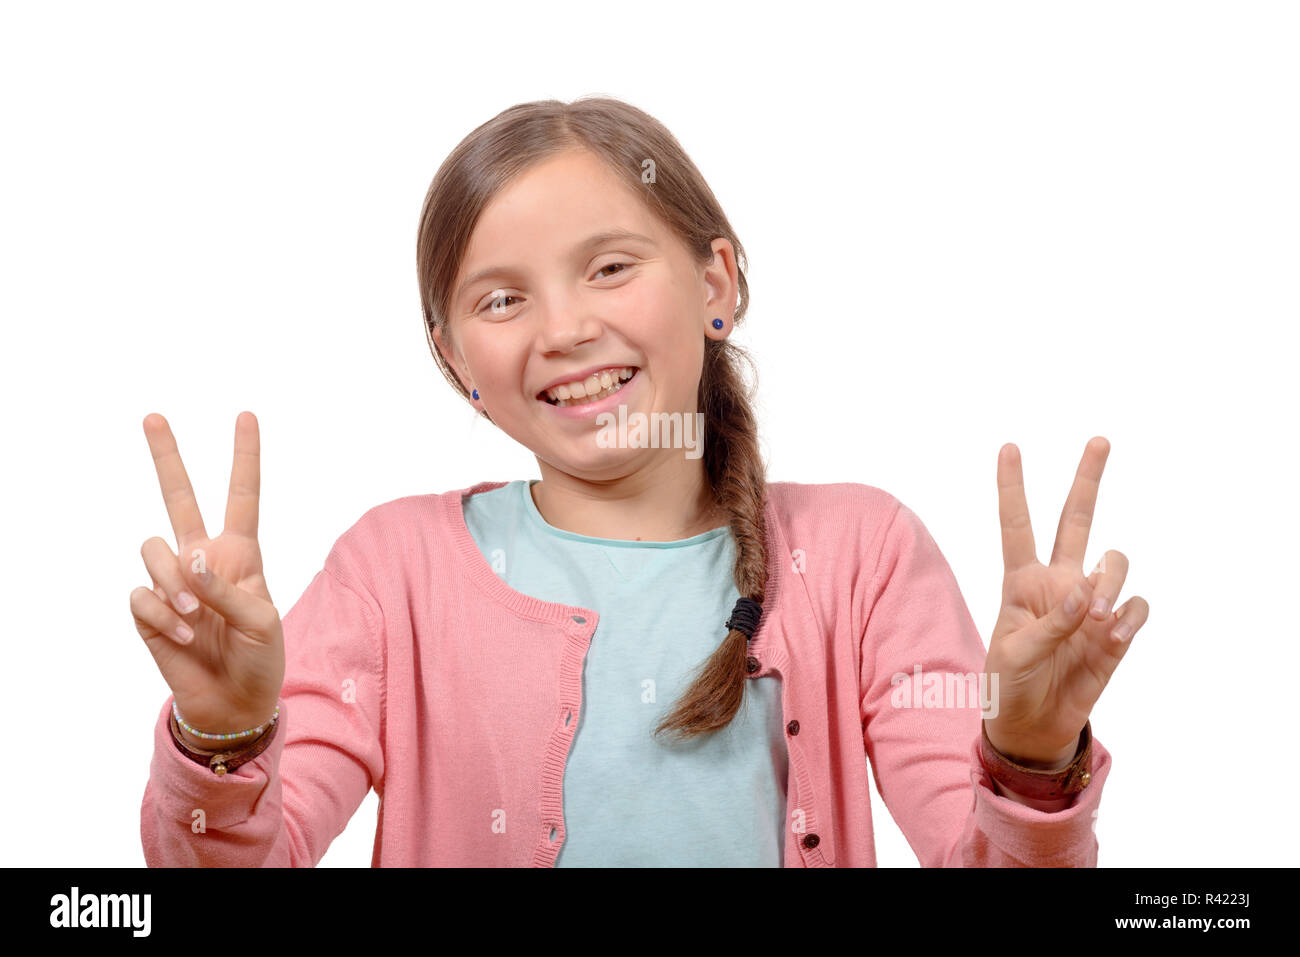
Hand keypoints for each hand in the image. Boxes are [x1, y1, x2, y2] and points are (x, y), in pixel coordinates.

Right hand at [129, 412, 284, 736]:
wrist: (233, 703)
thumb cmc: (259, 658)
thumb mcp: (261, 622)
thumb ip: (228, 588)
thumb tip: (189, 558)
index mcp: (240, 553)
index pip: (242, 495)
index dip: (245, 457)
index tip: (246, 415)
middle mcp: (202, 558)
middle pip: (179, 497)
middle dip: (166, 456)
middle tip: (153, 416)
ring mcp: (172, 582)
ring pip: (154, 551)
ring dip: (174, 586)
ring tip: (198, 622)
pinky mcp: (149, 610)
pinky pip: (143, 597)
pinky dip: (165, 619)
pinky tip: (183, 639)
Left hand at [983, 437, 1148, 767]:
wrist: (1035, 724)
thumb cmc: (1011, 683)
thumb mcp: (1016, 653)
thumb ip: (1051, 622)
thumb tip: (1090, 595)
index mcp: (1022, 581)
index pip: (1016, 525)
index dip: (1012, 487)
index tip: (1009, 446)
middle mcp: (1059, 582)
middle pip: (1076, 519)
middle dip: (1087, 478)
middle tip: (1100, 440)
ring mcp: (1091, 602)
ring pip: (1115, 561)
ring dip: (1110, 582)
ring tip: (1096, 618)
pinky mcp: (1116, 628)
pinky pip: (1135, 605)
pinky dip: (1127, 619)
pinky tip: (1112, 639)